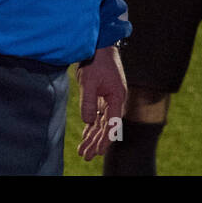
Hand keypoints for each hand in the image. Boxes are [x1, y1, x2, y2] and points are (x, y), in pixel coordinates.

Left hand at [76, 45, 126, 161]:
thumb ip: (89, 103)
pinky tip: (86, 136)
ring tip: (83, 152)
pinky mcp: (103, 96)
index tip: (99, 152)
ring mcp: (110, 98)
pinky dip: (91, 126)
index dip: (106, 139)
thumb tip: (88, 122)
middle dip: (97, 142)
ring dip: (93, 137)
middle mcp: (116, 100)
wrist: (98, 45)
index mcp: (118, 97)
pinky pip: (98, 115)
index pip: (112, 123)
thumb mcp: (90, 82)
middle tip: (87, 157)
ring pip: (101, 122)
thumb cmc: (96, 61)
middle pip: (107, 126)